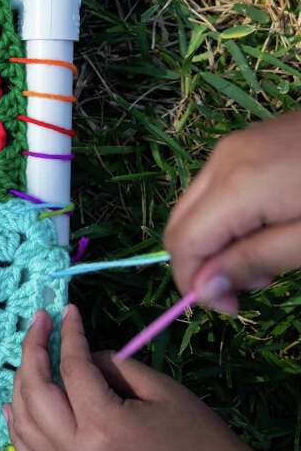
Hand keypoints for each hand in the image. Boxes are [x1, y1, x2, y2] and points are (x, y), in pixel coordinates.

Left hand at [5, 306, 260, 450]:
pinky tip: (14, 405)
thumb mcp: (161, 390)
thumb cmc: (200, 439)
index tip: (68, 311)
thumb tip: (84, 356)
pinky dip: (18, 428)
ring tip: (29, 356)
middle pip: (35, 393)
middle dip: (32, 351)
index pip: (71, 368)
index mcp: (105, 426)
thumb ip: (114, 367)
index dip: (68, 335)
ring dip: (20, 386)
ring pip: (24, 425)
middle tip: (39, 323)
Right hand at [164, 112, 300, 312]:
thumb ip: (254, 261)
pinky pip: (216, 189)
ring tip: (268, 257)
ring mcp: (234, 146)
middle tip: (252, 286)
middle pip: (179, 225)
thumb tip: (203, 289)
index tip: (232, 308)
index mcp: (236, 185)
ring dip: (217, 242)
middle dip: (203, 264)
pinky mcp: (250, 142)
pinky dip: (228, 218)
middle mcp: (221, 160)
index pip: (182, 244)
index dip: (194, 283)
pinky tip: (270, 226)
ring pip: (195, 207)